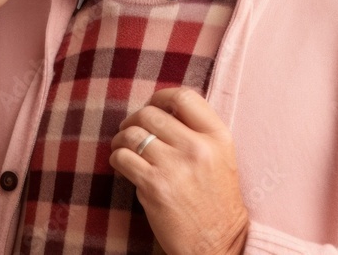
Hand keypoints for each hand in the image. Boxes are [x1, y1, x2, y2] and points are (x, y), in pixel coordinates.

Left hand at [110, 87, 249, 254]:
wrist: (218, 242)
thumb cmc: (216, 200)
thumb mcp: (220, 157)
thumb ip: (197, 130)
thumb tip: (160, 108)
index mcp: (217, 136)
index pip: (184, 97)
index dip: (161, 96)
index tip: (152, 105)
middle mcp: (197, 147)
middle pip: (151, 113)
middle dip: (134, 119)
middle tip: (130, 130)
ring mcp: (174, 166)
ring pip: (131, 133)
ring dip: (121, 139)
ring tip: (123, 148)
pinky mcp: (154, 186)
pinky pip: (122, 158)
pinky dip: (117, 159)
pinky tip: (124, 167)